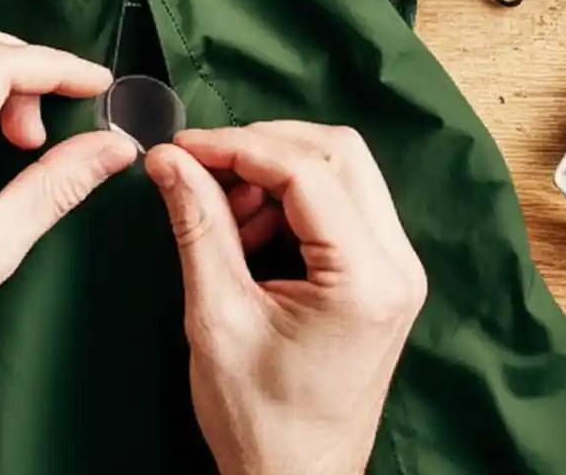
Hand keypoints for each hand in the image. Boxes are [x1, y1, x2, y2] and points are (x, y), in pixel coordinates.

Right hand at [145, 122, 426, 474]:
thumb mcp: (215, 317)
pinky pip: (340, 206)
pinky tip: (250, 235)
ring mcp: (396, 270)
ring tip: (224, 216)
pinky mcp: (381, 277)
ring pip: (341, 172)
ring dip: (275, 174)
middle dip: (261, 149)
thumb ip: (197, 226)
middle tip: (202, 171)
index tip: (182, 149)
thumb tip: (169, 161)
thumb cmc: (259, 418)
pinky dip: (290, 202)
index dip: (237, 146)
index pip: (306, 170)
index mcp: (364, 279)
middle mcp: (397, 265)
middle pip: (338, 153)